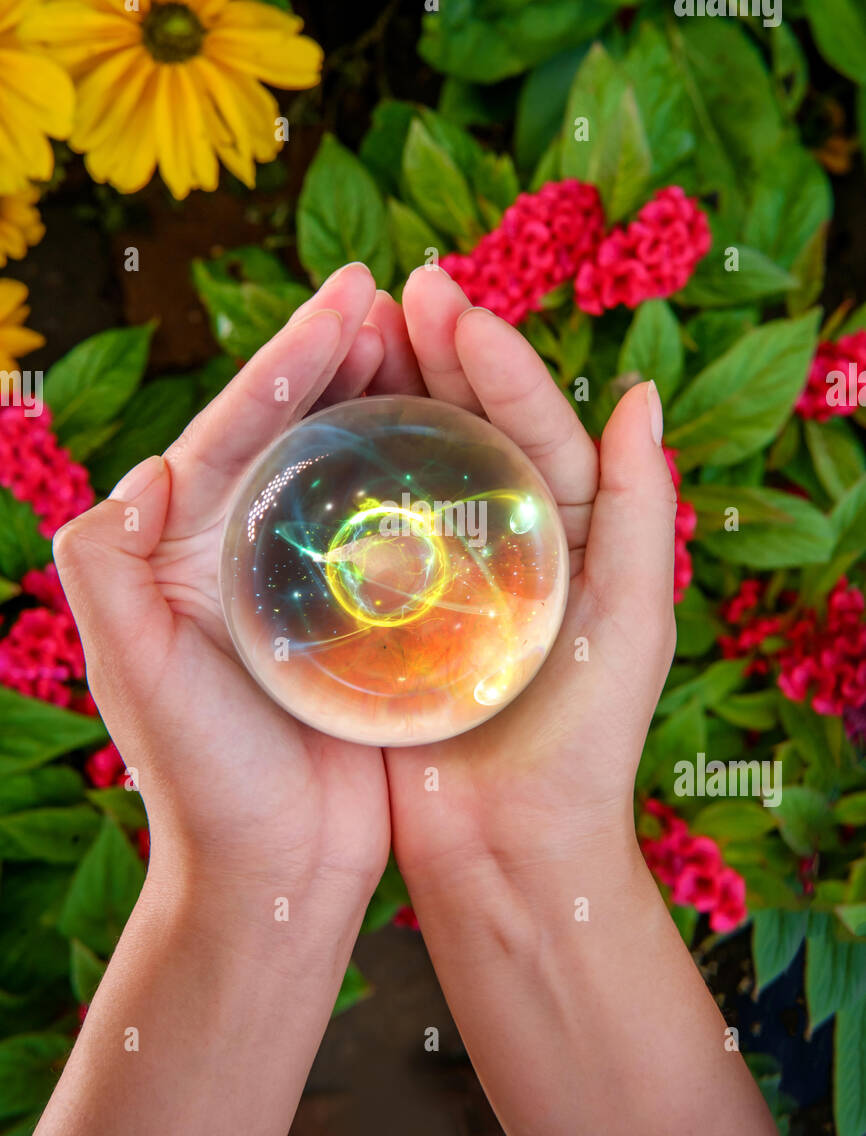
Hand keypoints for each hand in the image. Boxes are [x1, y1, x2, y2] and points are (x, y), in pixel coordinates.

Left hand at [54, 263, 391, 903]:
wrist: (274, 871)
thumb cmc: (202, 777)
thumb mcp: (133, 669)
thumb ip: (107, 566)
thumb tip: (141, 470)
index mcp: (188, 549)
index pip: (237, 428)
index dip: (290, 357)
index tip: (350, 297)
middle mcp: (246, 555)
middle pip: (298, 431)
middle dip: (342, 358)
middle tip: (399, 295)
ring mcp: (311, 585)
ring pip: (353, 469)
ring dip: (389, 401)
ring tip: (434, 340)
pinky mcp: (367, 622)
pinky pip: (399, 532)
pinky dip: (426, 479)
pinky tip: (466, 441)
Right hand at [378, 265, 676, 887]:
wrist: (508, 846)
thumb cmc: (581, 739)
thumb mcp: (631, 618)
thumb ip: (636, 507)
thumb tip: (640, 392)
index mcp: (566, 529)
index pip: (534, 426)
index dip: (499, 365)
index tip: (456, 311)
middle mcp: (500, 537)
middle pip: (469, 428)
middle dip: (437, 355)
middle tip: (400, 289)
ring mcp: (437, 570)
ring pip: (410, 462)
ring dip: (387, 392)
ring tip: (357, 327)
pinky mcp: (382, 608)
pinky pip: (361, 528)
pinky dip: (341, 473)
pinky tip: (312, 423)